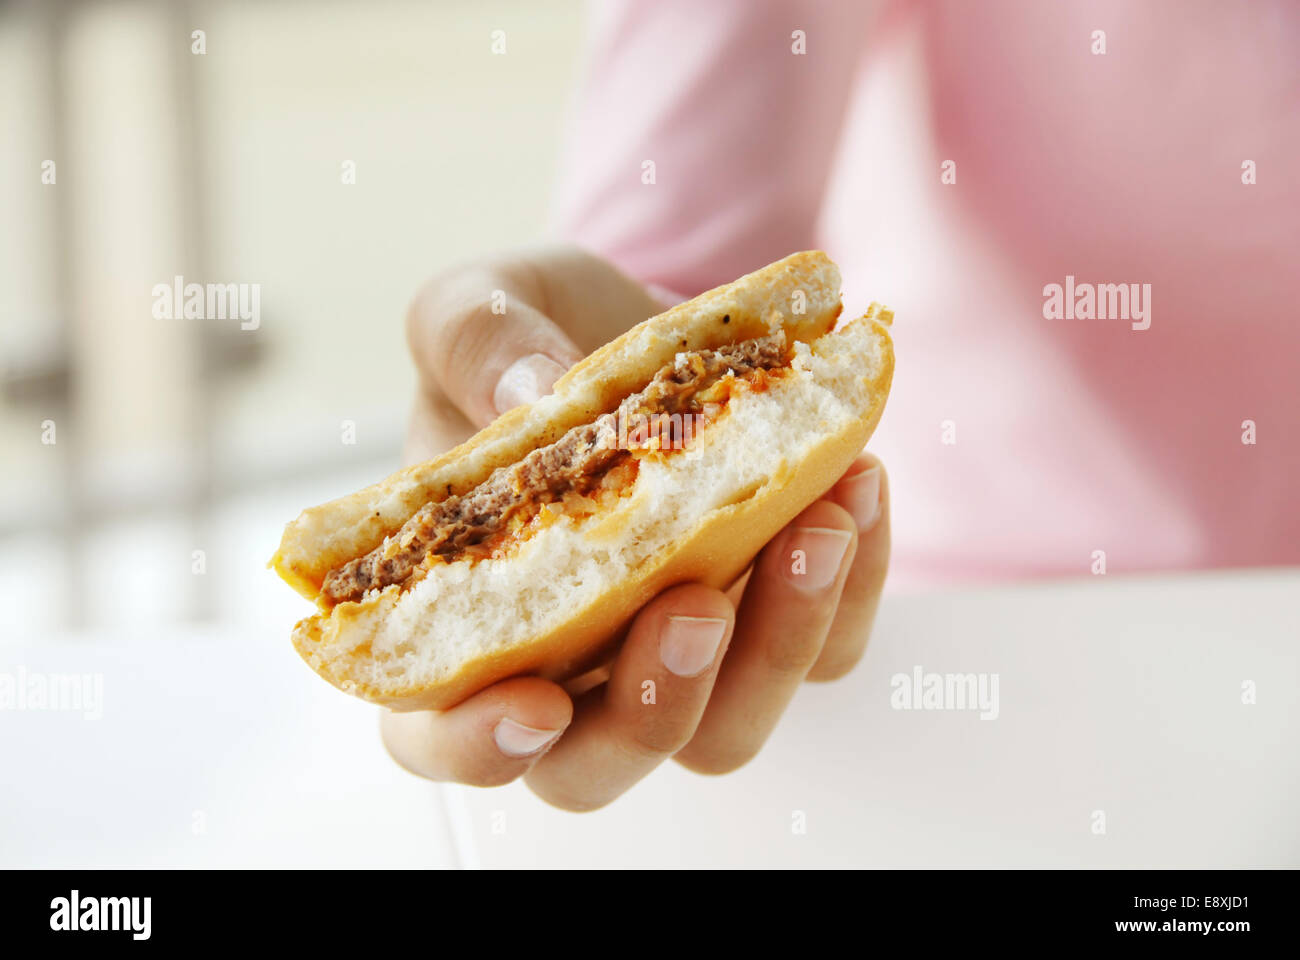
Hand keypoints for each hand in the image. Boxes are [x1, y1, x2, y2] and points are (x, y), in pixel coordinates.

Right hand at [381, 246, 889, 809]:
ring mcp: (674, 651)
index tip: (533, 702)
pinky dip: (854, 584)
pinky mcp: (767, 617)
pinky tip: (859, 481)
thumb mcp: (480, 301)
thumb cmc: (534, 332)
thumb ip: (475, 340)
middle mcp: (566, 662)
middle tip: (694, 604)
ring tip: (818, 523)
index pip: (439, 732)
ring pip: (727, 729)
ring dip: (779, 645)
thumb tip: (533, 393)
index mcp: (461, 615)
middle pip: (597, 765)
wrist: (639, 320)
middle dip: (653, 708)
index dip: (476, 744)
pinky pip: (826, 650)